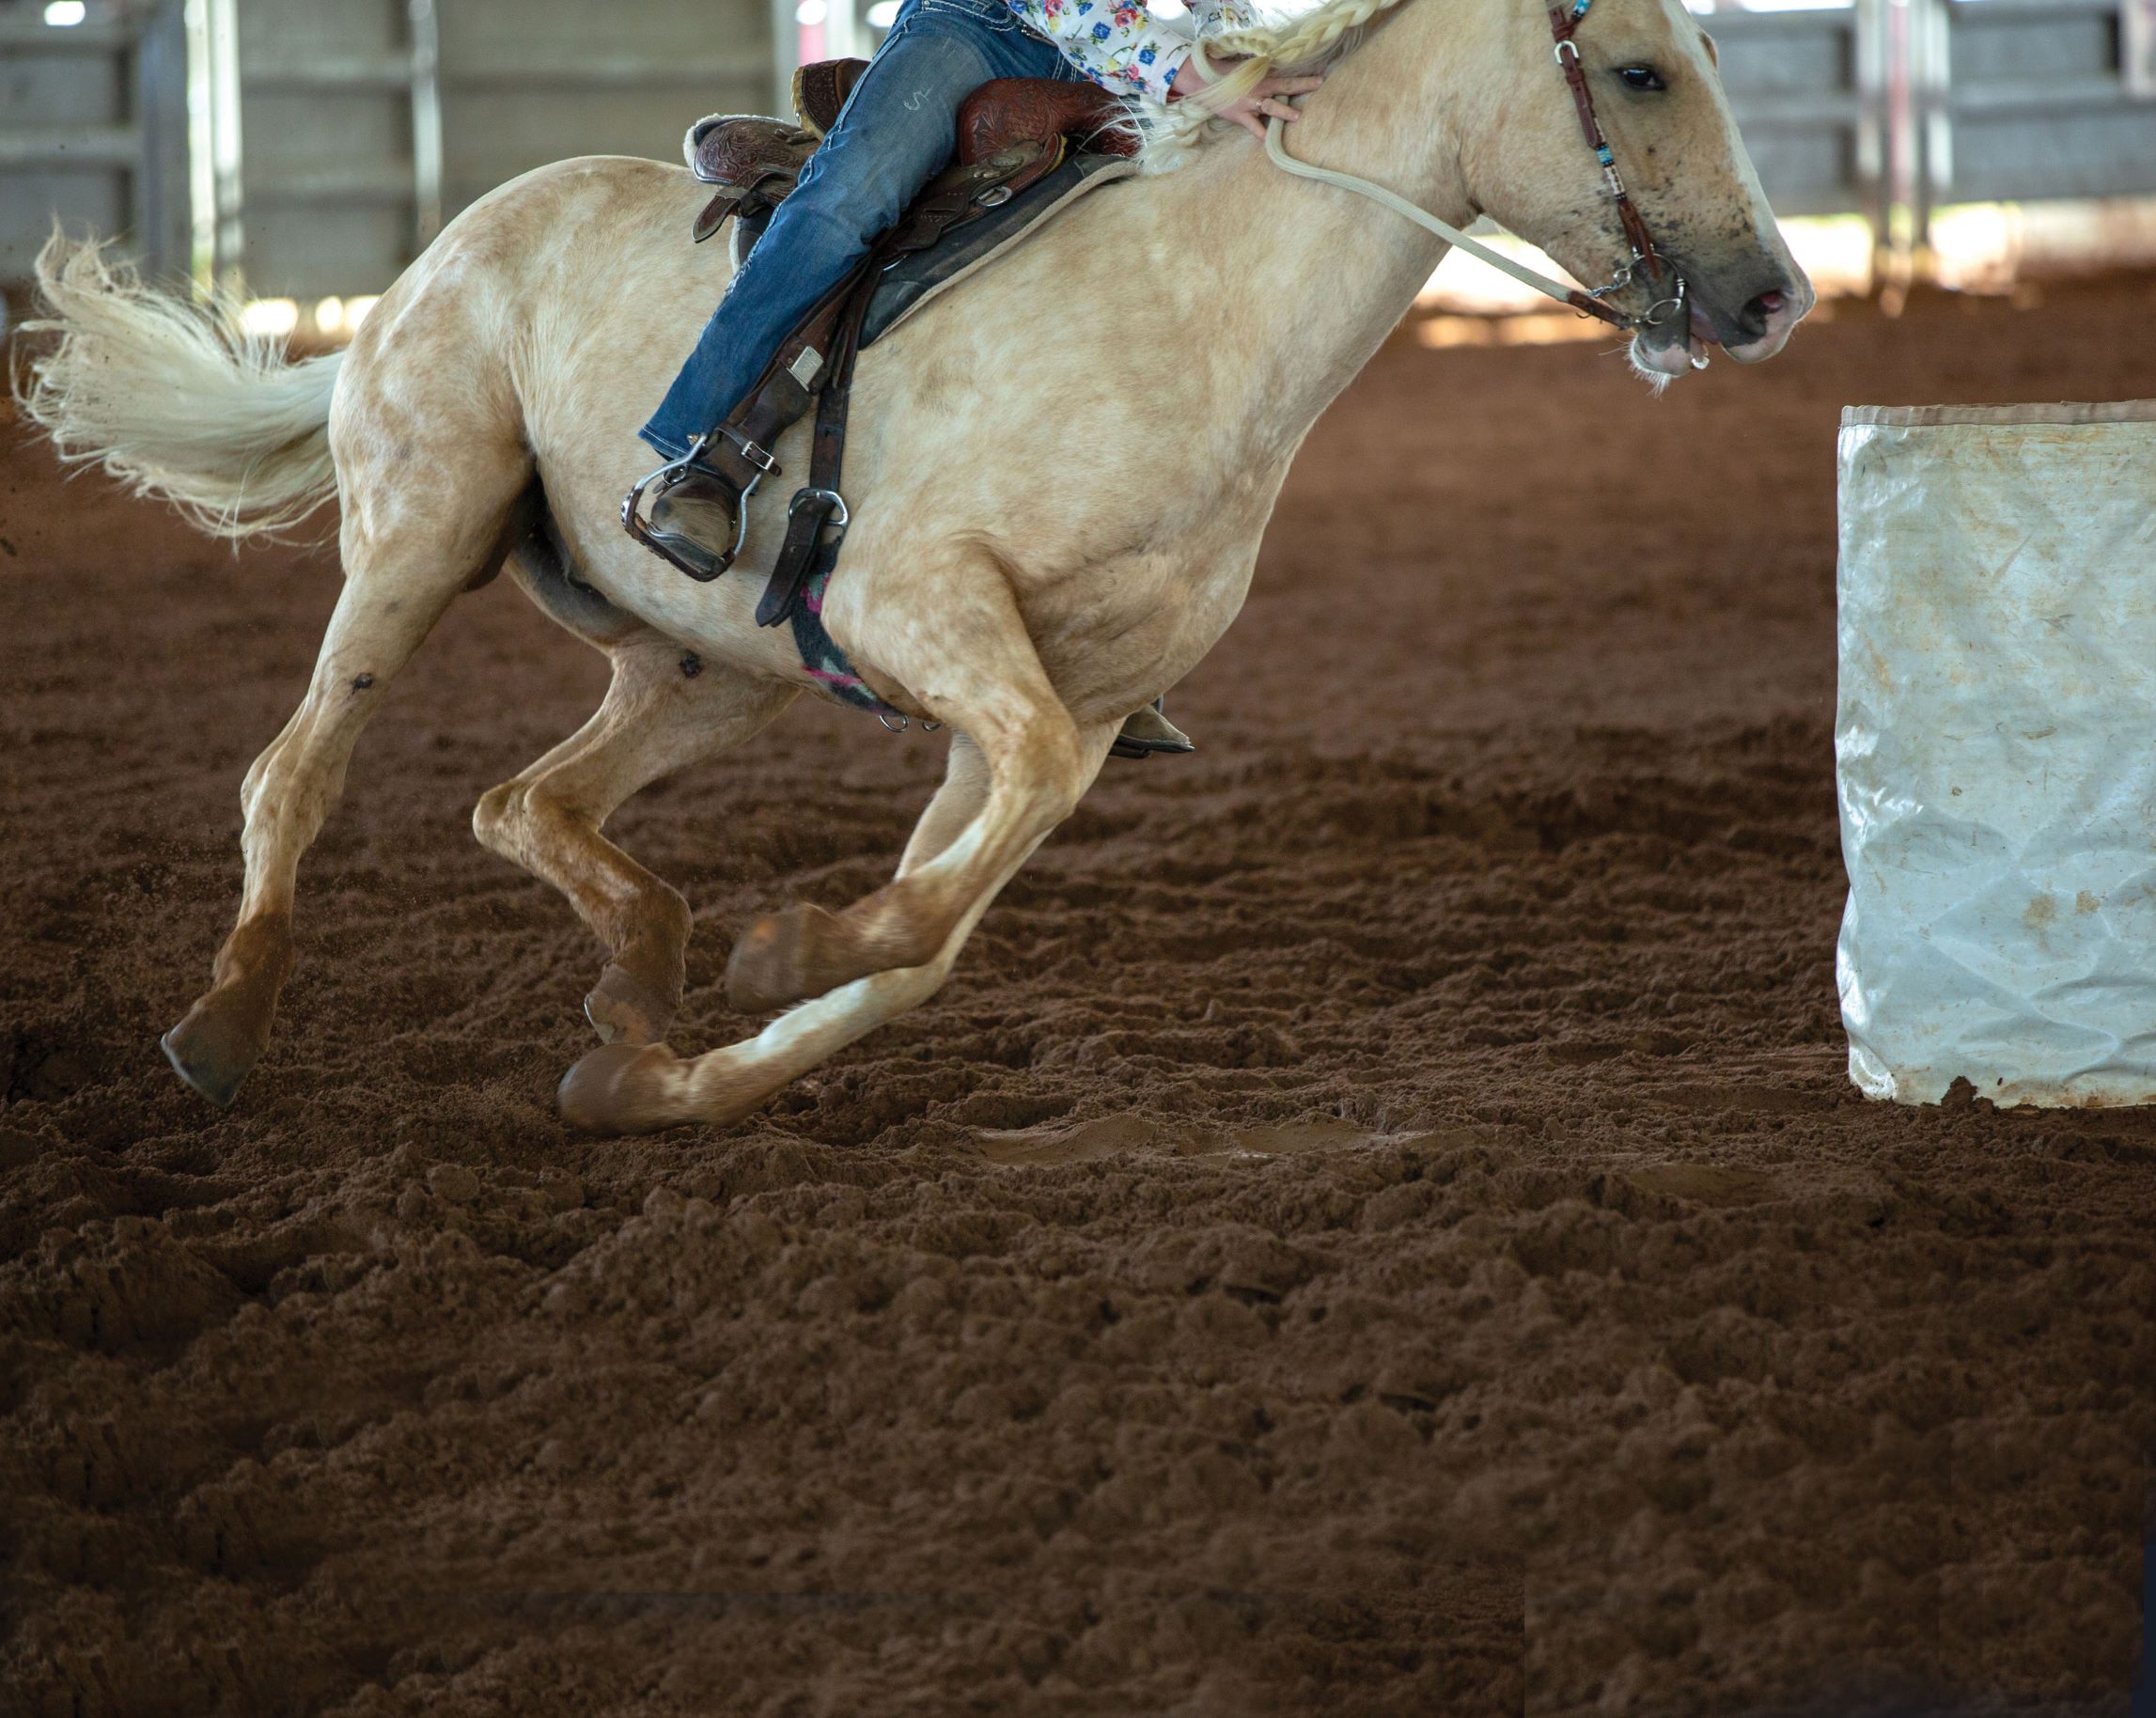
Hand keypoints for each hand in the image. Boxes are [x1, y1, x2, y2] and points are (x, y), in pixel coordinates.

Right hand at [1170, 55, 1324, 140]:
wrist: (1203, 81)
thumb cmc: (1226, 75)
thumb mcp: (1247, 71)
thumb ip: (1263, 75)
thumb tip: (1280, 78)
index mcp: (1262, 77)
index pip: (1287, 76)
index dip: (1303, 77)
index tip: (1321, 78)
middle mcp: (1259, 89)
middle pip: (1285, 86)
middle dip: (1303, 85)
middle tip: (1319, 85)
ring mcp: (1250, 103)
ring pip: (1271, 107)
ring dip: (1284, 112)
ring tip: (1297, 116)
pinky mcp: (1240, 116)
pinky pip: (1254, 127)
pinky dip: (1262, 135)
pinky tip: (1270, 143)